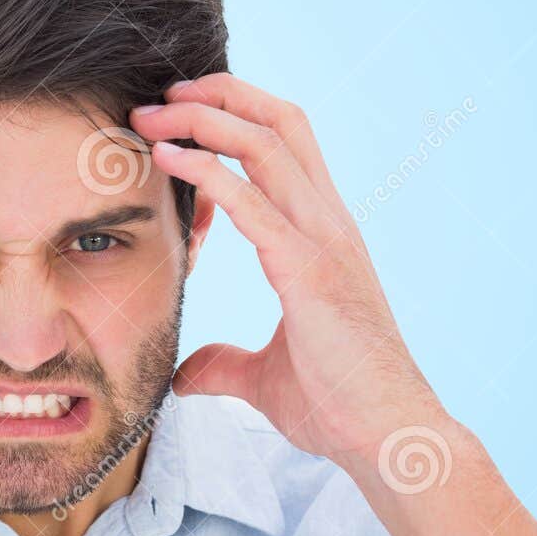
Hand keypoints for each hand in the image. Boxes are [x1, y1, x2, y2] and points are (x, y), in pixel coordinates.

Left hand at [130, 75, 444, 467]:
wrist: (386, 438)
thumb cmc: (338, 407)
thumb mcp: (264, 379)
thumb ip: (224, 365)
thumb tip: (186, 375)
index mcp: (323, 234)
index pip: (284, 144)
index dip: (235, 114)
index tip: (178, 113)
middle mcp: (328, 223)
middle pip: (278, 122)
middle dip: (216, 97)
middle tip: (157, 97)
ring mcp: (323, 241)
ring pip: (266, 145)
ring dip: (202, 121)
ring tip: (150, 116)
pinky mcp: (309, 270)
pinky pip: (252, 202)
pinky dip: (205, 170)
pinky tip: (166, 157)